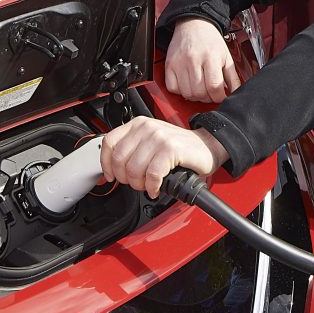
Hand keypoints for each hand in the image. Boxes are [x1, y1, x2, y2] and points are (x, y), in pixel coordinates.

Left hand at [100, 117, 228, 198]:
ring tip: (148, 185)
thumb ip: (132, 150)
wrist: (208, 145)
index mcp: (138, 124)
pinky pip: (152, 174)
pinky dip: (152, 186)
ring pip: (134, 169)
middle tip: (137, 183)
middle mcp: (146, 128)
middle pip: (119, 160)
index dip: (106, 164)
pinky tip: (156, 188)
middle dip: (125, 178)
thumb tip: (112, 168)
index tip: (110, 176)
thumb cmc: (180, 148)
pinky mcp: (171, 149)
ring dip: (140, 184)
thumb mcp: (150, 143)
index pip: (109, 143)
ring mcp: (159, 137)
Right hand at [164, 18, 238, 103]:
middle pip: (200, 93)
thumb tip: (236, 93)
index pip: (214, 87)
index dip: (219, 97)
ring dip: (195, 96)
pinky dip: (181, 91)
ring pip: (187, 93)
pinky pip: (173, 88)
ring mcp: (180, 63)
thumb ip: (233, 77)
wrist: (194, 24)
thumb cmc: (210, 40)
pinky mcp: (169, 65)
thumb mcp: (227, 56)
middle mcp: (194, 59)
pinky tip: (187, 84)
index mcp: (211, 57)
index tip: (221, 95)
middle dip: (208, 98)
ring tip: (200, 88)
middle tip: (211, 92)